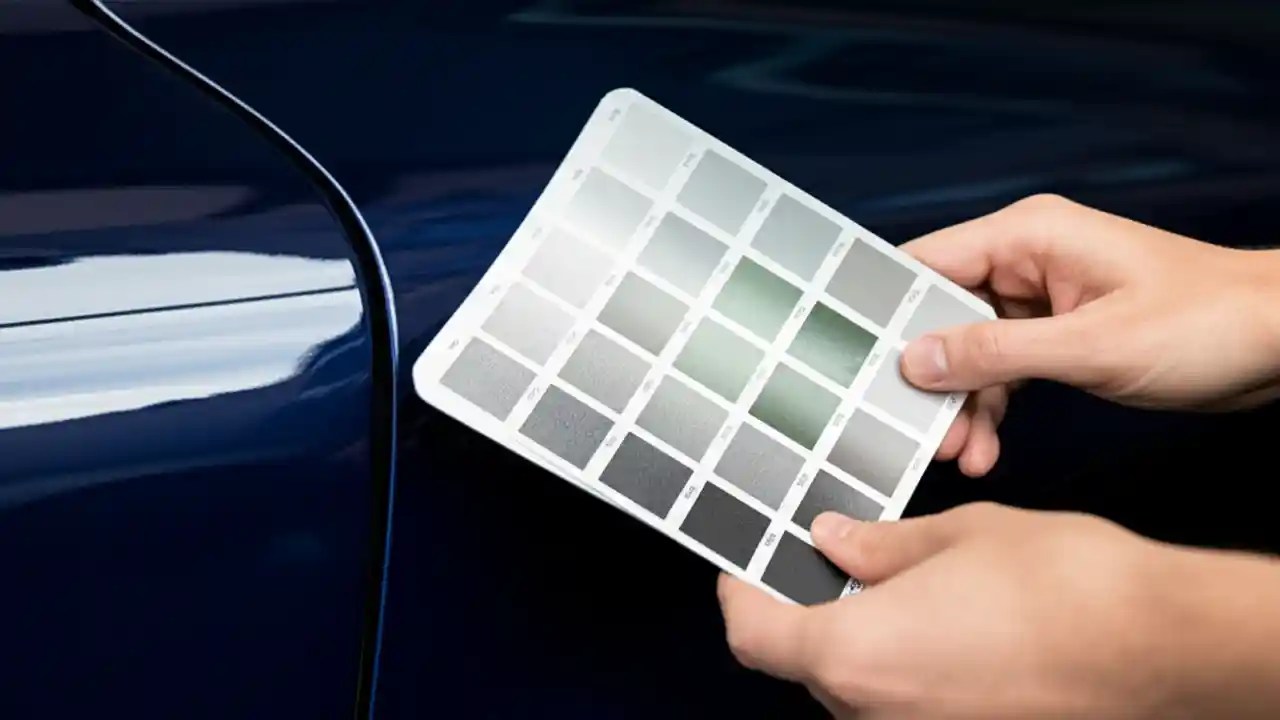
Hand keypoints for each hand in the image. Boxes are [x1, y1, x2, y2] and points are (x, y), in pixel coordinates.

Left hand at [719, 504, 1279, 718]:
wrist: (1161, 648)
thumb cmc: (1067, 587)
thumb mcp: (956, 536)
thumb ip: (879, 545)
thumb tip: (835, 540)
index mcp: (855, 654)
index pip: (754, 636)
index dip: (740, 597)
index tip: (742, 569)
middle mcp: (876, 712)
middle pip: (806, 664)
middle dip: (811, 613)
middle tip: (833, 561)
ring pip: (858, 689)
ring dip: (862, 643)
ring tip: (896, 589)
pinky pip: (907, 706)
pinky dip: (906, 670)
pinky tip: (941, 629)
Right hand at [898, 194, 1279, 475]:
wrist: (1279, 341)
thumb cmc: (1205, 323)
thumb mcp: (1090, 347)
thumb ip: (996, 354)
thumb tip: (915, 358)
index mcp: (1028, 237)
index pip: (926, 264)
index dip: (886, 313)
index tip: (858, 362)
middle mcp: (1027, 259)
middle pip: (942, 313)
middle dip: (929, 376)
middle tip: (918, 428)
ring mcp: (1043, 297)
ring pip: (971, 349)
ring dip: (962, 402)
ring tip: (959, 452)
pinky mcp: (1059, 331)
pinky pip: (1004, 367)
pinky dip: (994, 406)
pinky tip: (987, 446)